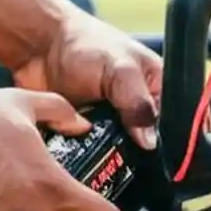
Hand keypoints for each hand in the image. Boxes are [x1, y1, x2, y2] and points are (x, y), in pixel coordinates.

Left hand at [13, 10, 162, 150]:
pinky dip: (89, 161)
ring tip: (102, 165)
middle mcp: (138, 111)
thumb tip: (150, 142)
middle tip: (124, 164)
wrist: (40, 47)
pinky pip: (94, 158)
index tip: (152, 158)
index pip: (171, 127)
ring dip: (110, 161)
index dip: (165, 145)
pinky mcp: (88, 138)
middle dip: (135, 156)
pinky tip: (84, 164)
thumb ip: (137, 103)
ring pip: (119, 156)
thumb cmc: (85, 45)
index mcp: (157, 91)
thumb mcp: (120, 70)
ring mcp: (112, 127)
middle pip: (146, 147)